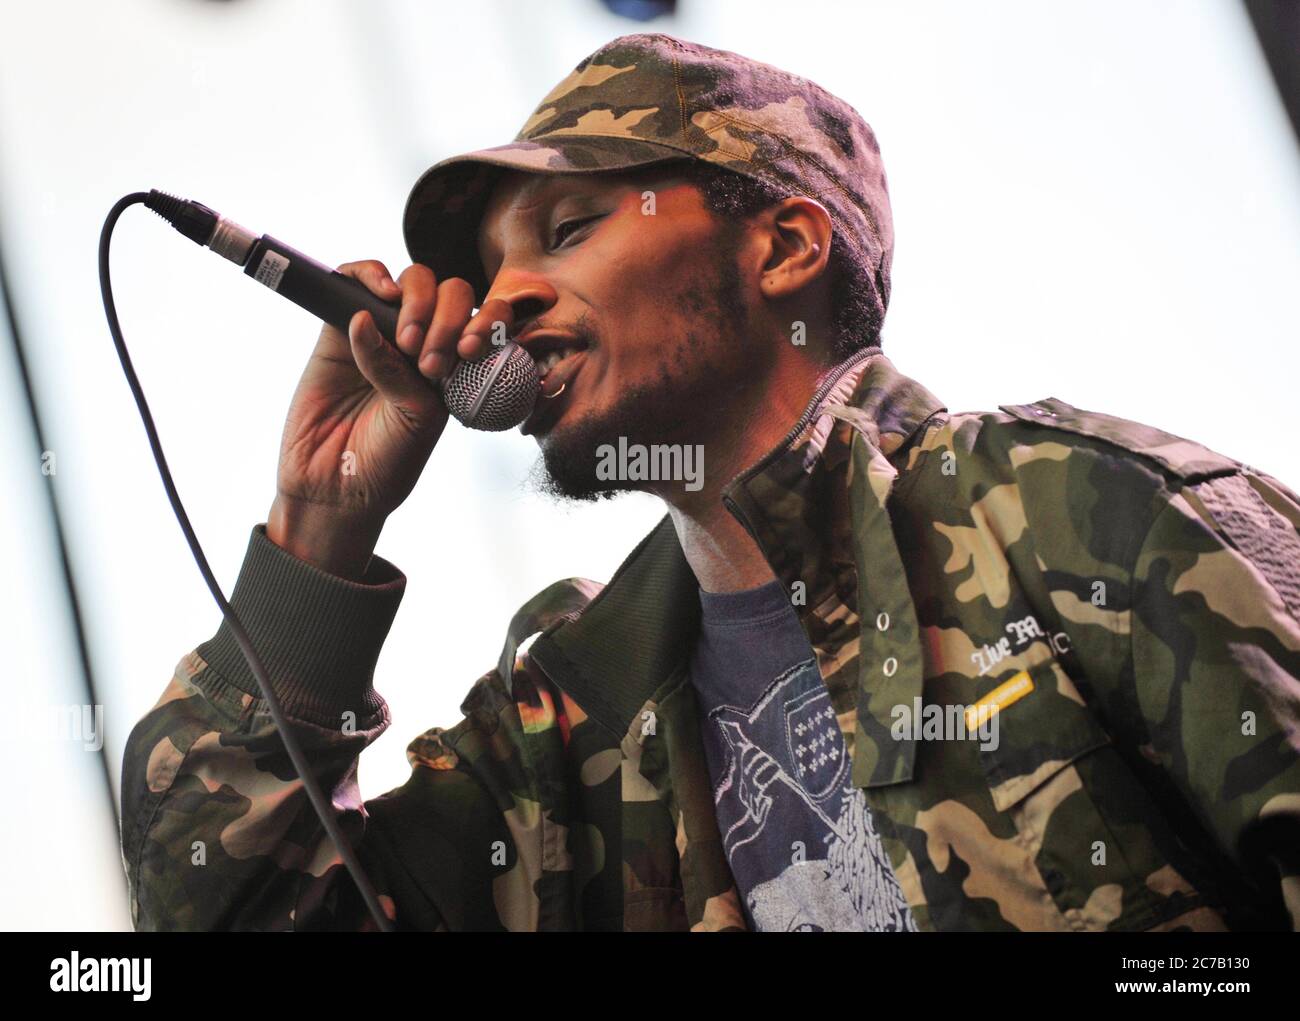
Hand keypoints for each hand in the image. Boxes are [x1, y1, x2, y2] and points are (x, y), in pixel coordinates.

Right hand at [267, 259, 489, 577]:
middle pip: (451, 293)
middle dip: (449, 316)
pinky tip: (379, 296)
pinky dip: (369, 275)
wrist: (334, 486)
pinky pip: (354, 279)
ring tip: (403, 341)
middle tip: (428, 362)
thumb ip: (404, 373)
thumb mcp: (416, 420)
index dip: (488, 321)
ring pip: (411, 281)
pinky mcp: (339, 327)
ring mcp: (383, 331)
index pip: (486, 321)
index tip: (470, 349)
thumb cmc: (386, 460)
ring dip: (418, 300)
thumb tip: (368, 321)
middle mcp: (426, 342)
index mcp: (460, 366)